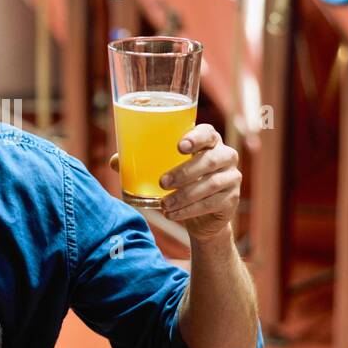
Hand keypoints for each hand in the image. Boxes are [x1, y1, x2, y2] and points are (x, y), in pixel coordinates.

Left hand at [109, 122, 240, 240]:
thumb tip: (114, 161)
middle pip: (210, 159)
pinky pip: (212, 203)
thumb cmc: (180, 183)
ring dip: (185, 195)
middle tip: (162, 182)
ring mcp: (232, 177)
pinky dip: (190, 210)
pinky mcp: (231, 199)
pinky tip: (173, 214)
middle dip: (185, 171)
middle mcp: (225, 155)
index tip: (179, 146)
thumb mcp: (163, 169)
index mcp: (208, 141)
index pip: (208, 132)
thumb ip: (141, 162)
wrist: (201, 215)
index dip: (196, 137)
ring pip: (211, 184)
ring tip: (164, 204)